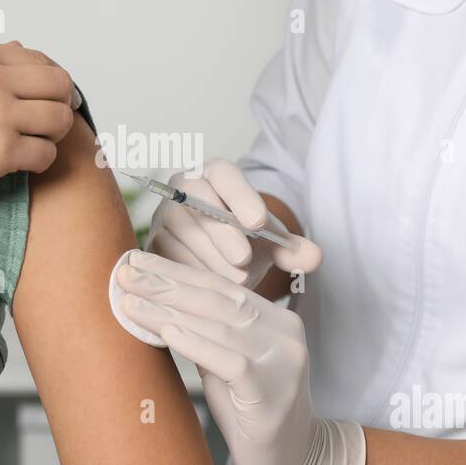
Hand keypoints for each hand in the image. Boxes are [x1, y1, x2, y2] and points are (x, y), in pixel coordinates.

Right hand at [0, 40, 77, 215]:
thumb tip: (22, 50)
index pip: (41, 61)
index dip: (54, 83)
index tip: (54, 99)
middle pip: (61, 86)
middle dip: (63, 106)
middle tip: (50, 125)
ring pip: (61, 120)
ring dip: (54, 136)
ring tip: (34, 144)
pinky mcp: (2, 152)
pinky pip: (47, 155)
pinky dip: (40, 162)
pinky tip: (21, 165)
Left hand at [114, 250, 364, 464]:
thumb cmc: (252, 417)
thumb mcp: (227, 367)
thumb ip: (205, 335)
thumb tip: (153, 307)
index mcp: (276, 320)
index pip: (219, 285)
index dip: (176, 271)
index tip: (137, 260)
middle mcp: (284, 333)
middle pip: (217, 298)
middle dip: (166, 282)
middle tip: (124, 270)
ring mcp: (282, 361)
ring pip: (220, 324)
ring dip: (168, 310)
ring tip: (130, 299)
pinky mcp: (272, 392)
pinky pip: (230, 360)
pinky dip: (196, 344)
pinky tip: (166, 332)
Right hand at [145, 158, 321, 288]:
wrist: (216, 262)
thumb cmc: (244, 244)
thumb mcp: (271, 246)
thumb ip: (293, 249)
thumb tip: (314, 257)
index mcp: (216, 175)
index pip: (225, 174)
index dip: (240, 196)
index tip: (259, 223)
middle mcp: (183, 187)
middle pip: (198, 200)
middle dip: (223, 231)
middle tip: (245, 258)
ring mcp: (163, 214)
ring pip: (181, 230)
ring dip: (209, 256)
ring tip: (237, 279)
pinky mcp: (151, 242)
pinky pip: (165, 254)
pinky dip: (190, 272)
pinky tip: (212, 290)